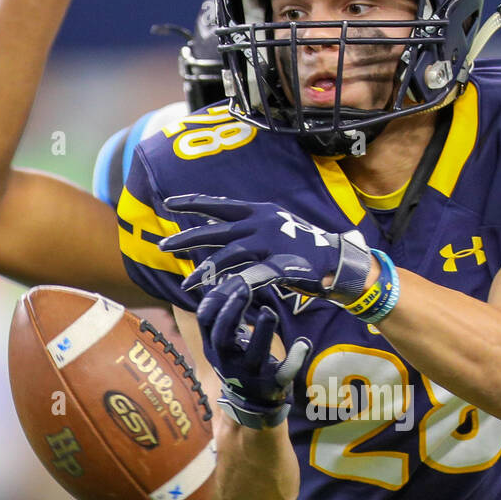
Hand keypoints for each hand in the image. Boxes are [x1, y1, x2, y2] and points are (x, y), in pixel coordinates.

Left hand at [160, 195, 374, 301]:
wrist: (337, 259)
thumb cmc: (303, 244)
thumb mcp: (274, 225)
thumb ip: (248, 226)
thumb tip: (221, 226)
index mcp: (258, 211)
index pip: (219, 204)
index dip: (193, 203)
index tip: (170, 203)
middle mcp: (261, 223)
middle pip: (216, 231)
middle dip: (187, 238)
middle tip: (164, 246)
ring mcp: (270, 244)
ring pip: (228, 256)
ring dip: (205, 270)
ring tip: (187, 283)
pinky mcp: (280, 266)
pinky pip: (250, 278)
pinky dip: (231, 287)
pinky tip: (216, 296)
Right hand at [198, 265, 311, 428]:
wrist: (250, 403)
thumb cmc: (237, 360)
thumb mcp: (222, 340)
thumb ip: (221, 313)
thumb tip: (220, 273)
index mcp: (214, 347)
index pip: (206, 321)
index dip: (215, 300)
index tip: (230, 279)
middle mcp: (229, 362)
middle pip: (223, 336)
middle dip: (232, 311)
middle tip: (245, 288)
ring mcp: (251, 376)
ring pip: (253, 355)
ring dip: (261, 331)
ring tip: (268, 311)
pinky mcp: (273, 385)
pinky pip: (284, 373)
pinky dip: (295, 359)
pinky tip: (304, 343)